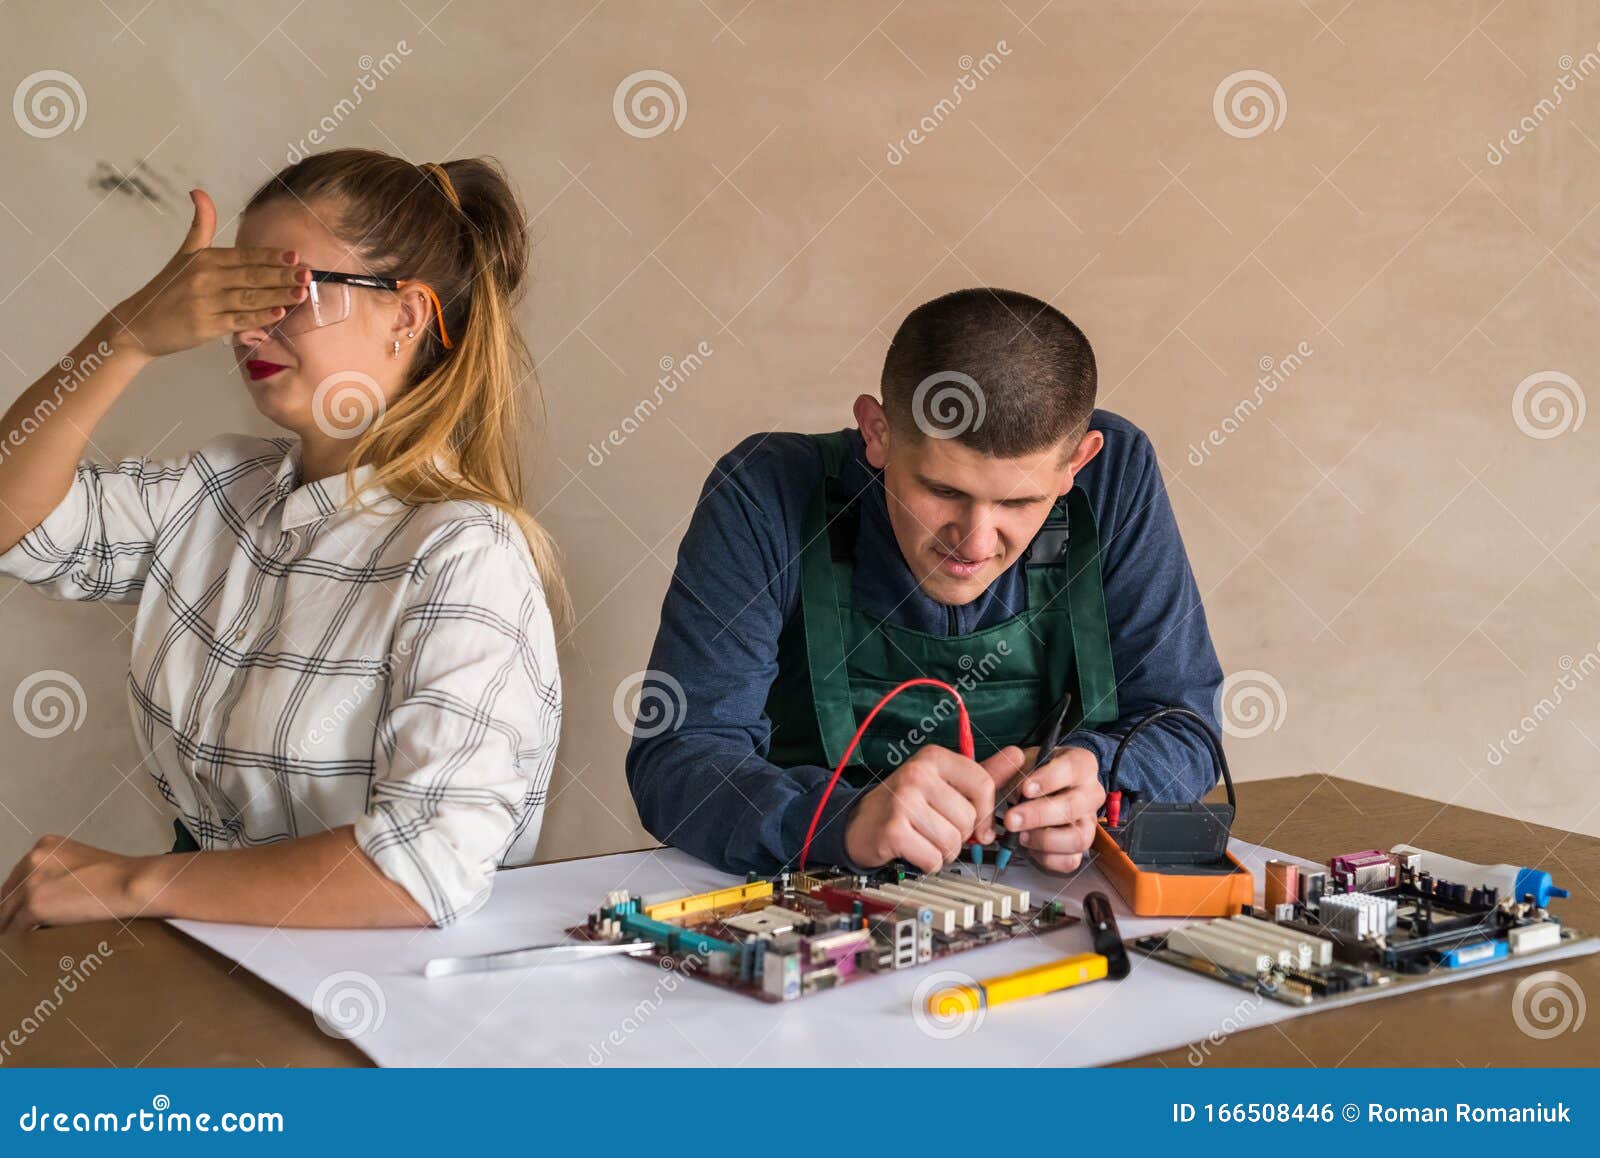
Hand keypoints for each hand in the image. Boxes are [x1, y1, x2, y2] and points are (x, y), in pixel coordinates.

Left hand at [0, 834, 156, 931]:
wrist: (134, 882)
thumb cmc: (120, 877)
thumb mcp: (82, 864)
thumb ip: (59, 874)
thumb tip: (46, 900)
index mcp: (45, 846)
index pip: (16, 879)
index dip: (16, 900)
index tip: (17, 915)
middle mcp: (33, 859)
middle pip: (7, 895)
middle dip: (9, 915)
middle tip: (14, 932)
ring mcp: (31, 882)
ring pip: (6, 913)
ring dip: (10, 929)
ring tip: (16, 944)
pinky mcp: (34, 904)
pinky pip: (16, 929)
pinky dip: (18, 940)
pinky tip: (22, 949)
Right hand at [101, 189, 309, 357]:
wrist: (139, 325)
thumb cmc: (168, 289)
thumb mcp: (184, 254)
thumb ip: (200, 226)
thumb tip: (199, 191)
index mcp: (204, 259)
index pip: (244, 256)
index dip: (271, 256)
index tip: (295, 256)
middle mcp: (204, 278)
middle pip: (251, 276)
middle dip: (282, 275)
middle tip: (308, 274)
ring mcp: (205, 303)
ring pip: (249, 298)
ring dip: (277, 296)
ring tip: (301, 293)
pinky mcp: (205, 326)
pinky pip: (238, 320)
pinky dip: (259, 318)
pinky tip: (278, 314)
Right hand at [844, 745, 1026, 872]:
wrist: (861, 823)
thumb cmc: (908, 804)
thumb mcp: (946, 783)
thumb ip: (984, 773)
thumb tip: (1019, 756)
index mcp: (934, 757)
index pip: (982, 784)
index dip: (986, 812)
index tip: (979, 825)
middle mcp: (917, 773)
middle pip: (968, 818)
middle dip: (960, 835)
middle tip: (938, 830)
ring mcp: (902, 801)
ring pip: (952, 840)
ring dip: (945, 851)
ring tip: (926, 840)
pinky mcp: (893, 830)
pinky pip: (933, 858)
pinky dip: (929, 863)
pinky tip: (915, 850)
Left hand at [999, 746, 1105, 872]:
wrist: (1044, 788)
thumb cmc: (1036, 773)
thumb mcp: (1025, 762)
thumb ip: (1018, 772)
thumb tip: (1017, 792)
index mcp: (1082, 764)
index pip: (1072, 769)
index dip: (1048, 780)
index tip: (1025, 789)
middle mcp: (1092, 793)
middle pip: (1073, 807)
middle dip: (1038, 815)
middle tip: (1012, 819)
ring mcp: (1090, 822)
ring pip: (1078, 838)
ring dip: (1044, 840)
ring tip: (1021, 836)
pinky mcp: (1082, 846)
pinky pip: (1071, 860)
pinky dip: (1047, 858)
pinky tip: (1030, 847)